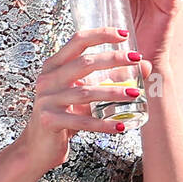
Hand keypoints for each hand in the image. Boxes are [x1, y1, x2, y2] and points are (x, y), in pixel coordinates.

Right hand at [16, 27, 152, 175]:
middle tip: (136, 59)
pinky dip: (103, 124)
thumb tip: (145, 65)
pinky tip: (120, 126)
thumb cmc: (64, 116)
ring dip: (113, 92)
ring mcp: (47, 100)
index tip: (123, 34)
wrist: (38, 147)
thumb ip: (109, 79)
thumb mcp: (84, 94)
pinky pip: (82, 121)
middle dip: (113, 59)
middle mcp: (48, 79)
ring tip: (135, 94)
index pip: (77, 41)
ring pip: (86, 93)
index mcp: (54, 66)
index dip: (101, 35)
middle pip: (84, 63)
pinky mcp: (49, 121)